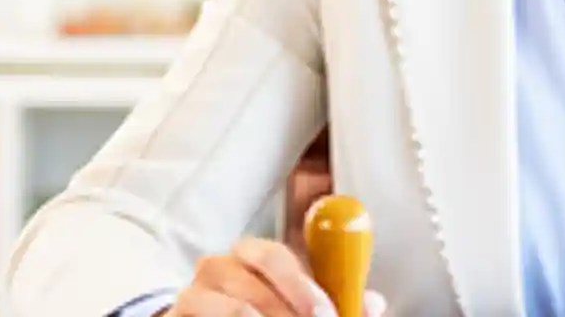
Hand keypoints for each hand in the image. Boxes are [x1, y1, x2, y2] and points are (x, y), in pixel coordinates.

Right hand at [162, 237, 387, 315]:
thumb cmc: (259, 306)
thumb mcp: (298, 299)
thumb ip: (333, 298)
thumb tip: (373, 302)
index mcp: (250, 253)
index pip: (273, 255)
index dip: (302, 286)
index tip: (326, 312)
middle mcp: (216, 268)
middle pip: (251, 290)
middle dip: (286, 315)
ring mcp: (192, 296)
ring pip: (235, 312)